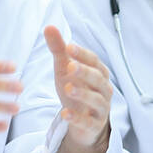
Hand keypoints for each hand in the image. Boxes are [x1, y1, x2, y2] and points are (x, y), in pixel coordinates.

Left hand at [44, 25, 111, 148]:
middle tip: (70, 66)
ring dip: (83, 94)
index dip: (82, 54)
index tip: (69, 47)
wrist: (84, 122)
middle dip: (85, 72)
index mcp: (98, 72)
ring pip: (96, 100)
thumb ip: (59, 49)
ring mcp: (100, 108)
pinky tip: (65, 113)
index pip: (94, 61)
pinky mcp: (94, 125)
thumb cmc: (77, 90)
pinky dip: (78, 118)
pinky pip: (88, 122)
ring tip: (68, 88)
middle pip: (98, 79)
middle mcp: (103, 89)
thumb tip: (49, 27)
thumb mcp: (64, 69)